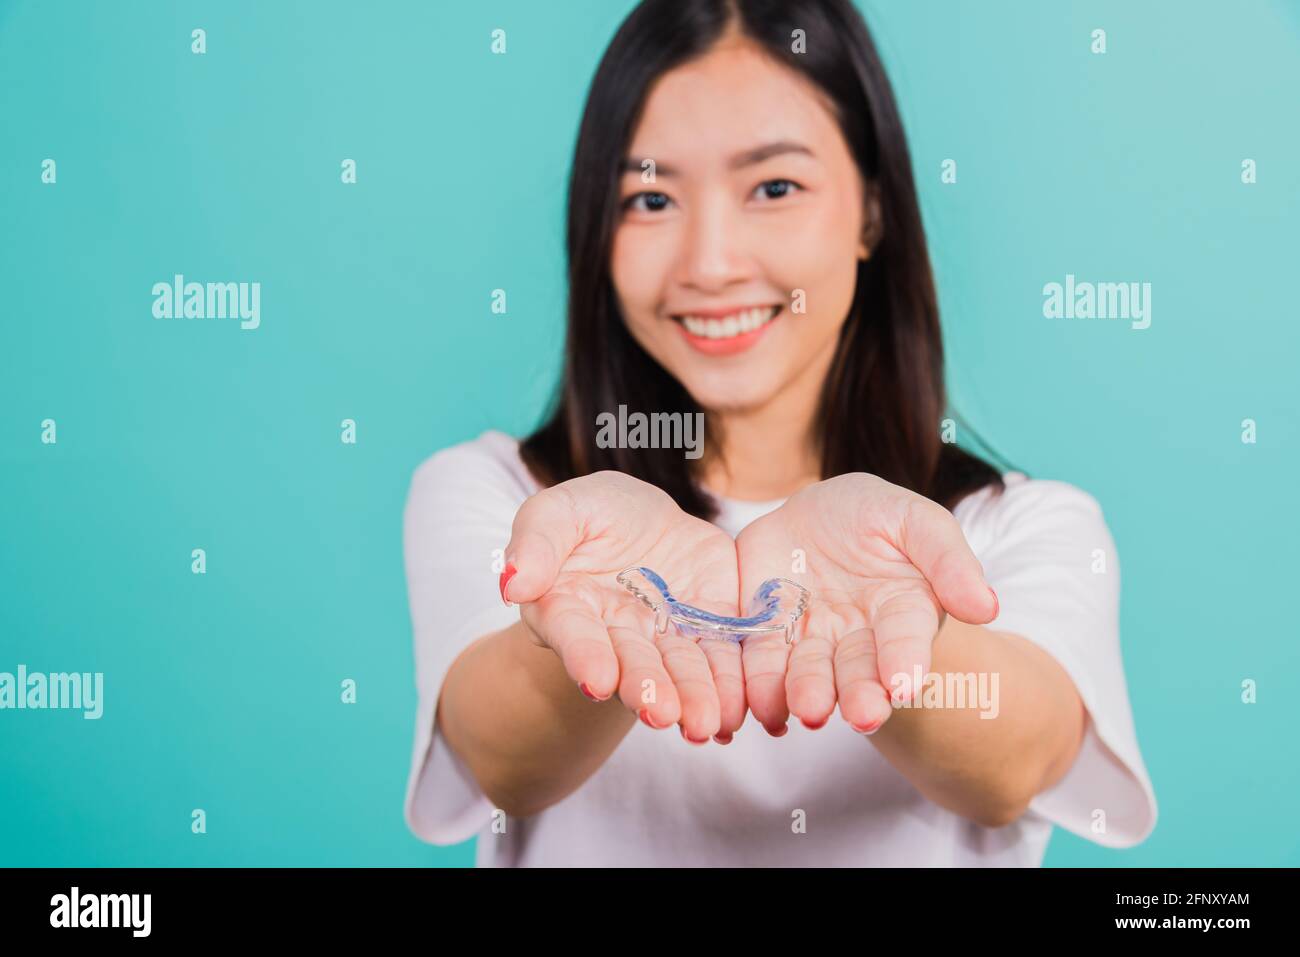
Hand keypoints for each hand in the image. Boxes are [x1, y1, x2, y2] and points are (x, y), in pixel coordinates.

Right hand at [502, 471, 744, 742]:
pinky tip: (740, 710)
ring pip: (681, 670)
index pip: (574, 635)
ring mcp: (667, 637)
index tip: (597, 682)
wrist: (645, 520)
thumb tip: (514, 583)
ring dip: (693, 698)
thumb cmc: (591, 515)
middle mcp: (617, 636)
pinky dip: (733, 685)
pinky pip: (726, 657)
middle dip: (647, 689)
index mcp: (568, 609)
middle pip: (632, 663)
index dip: (585, 657)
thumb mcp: (560, 509)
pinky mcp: (713, 628)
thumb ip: (537, 539)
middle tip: (662, 715)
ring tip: (707, 723)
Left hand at [735, 473, 996, 733]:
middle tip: (862, 716)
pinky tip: (761, 706)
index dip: (907, 660)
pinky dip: (760, 687)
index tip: (905, 684)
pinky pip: (761, 663)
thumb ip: (948, 559)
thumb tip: (987, 607)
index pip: (906, 638)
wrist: (813, 515)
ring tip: (809, 711)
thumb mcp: (914, 520)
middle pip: (859, 669)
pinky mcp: (767, 637)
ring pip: (809, 673)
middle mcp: (858, 637)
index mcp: (902, 610)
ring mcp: (812, 640)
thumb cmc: (874, 516)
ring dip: (809, 695)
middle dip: (860, 693)